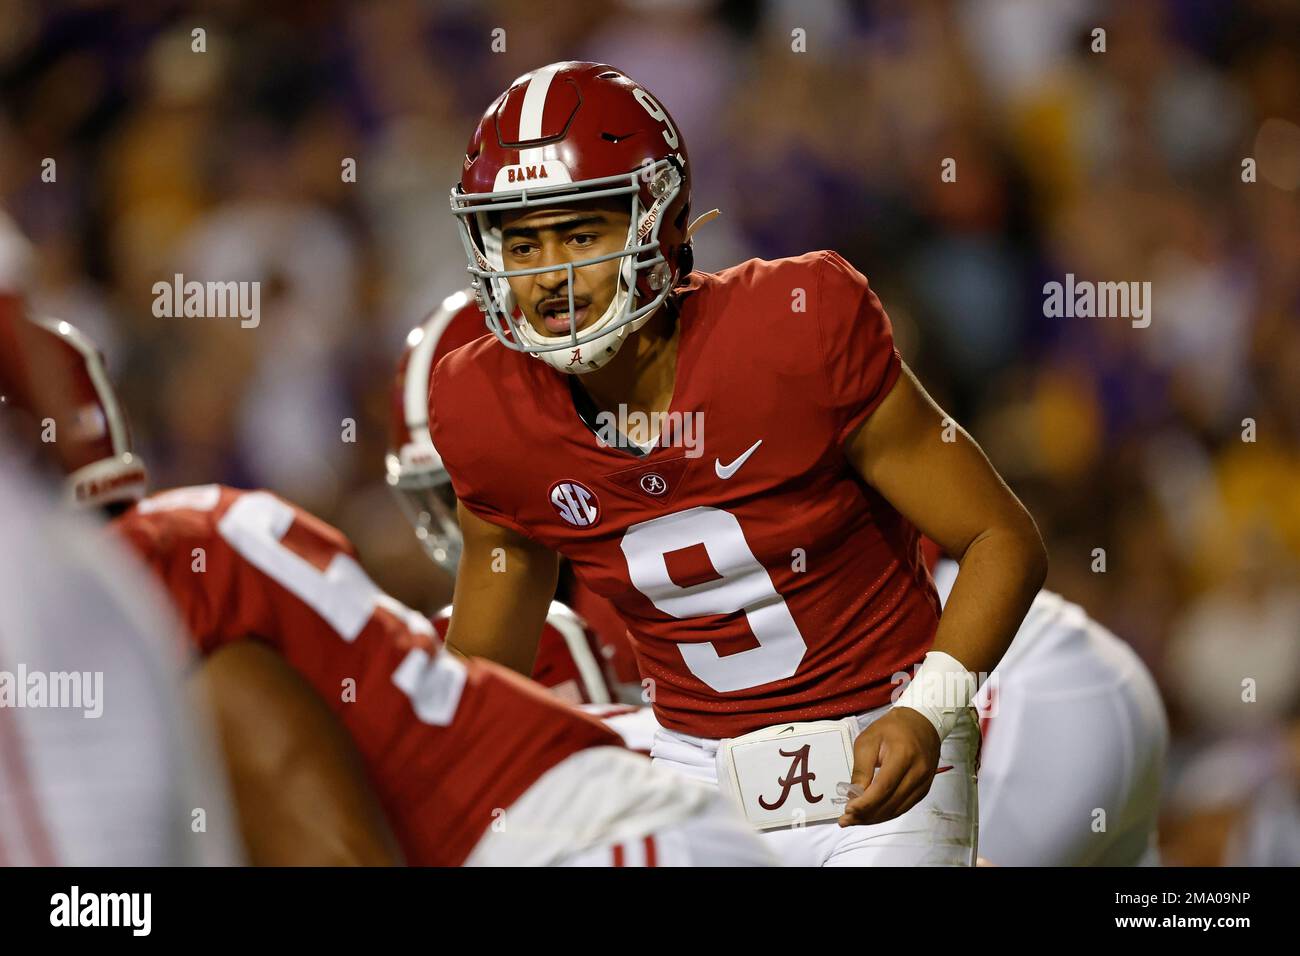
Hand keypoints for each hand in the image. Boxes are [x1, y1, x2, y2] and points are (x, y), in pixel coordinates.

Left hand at [838, 707, 940, 826]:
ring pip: (898, 809)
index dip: (865, 803)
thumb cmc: (891, 728)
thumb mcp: (868, 741)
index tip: (847, 811)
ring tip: (855, 820)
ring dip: (875, 818)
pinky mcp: (924, 789)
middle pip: (890, 803)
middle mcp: (918, 772)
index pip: (883, 787)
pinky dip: (887, 813)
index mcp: (903, 755)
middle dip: (866, 815)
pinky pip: (904, 807)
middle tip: (846, 820)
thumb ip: (861, 769)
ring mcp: (924, 782)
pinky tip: (872, 815)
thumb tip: (854, 795)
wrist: (922, 722)